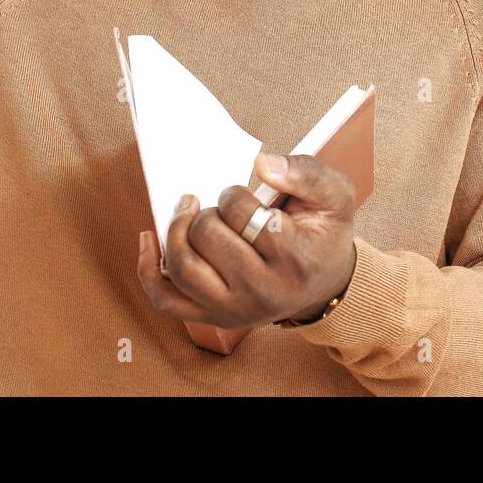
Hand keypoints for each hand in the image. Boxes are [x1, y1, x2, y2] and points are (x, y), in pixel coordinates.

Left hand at [136, 153, 358, 329]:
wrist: (324, 283)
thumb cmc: (323, 235)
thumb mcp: (334, 196)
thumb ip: (304, 172)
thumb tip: (262, 164)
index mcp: (294, 260)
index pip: (240, 213)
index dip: (235, 194)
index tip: (248, 198)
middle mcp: (262, 292)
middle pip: (206, 236)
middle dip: (210, 211)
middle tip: (226, 210)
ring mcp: (234, 311)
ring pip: (182, 266)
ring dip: (178, 230)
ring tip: (190, 214)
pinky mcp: (212, 317)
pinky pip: (164, 299)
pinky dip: (148, 268)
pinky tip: (149, 238)